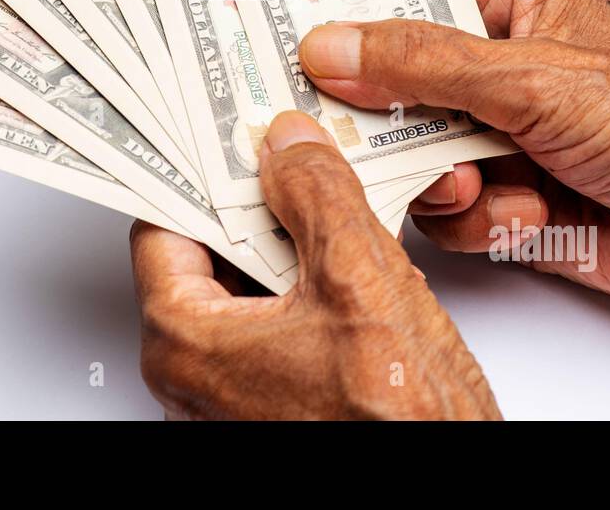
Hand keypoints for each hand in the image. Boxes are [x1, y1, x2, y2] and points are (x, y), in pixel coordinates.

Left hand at [130, 111, 500, 419]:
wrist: (444, 478)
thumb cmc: (399, 427)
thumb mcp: (360, 280)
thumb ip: (316, 195)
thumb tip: (290, 145)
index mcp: (186, 345)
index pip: (164, 226)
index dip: (202, 173)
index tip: (225, 134)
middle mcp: (196, 377)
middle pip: (207, 253)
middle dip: (254, 202)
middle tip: (287, 154)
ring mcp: (234, 394)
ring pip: (247, 285)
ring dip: (288, 241)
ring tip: (328, 200)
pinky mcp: (275, 401)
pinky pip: (274, 321)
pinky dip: (305, 283)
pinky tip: (347, 259)